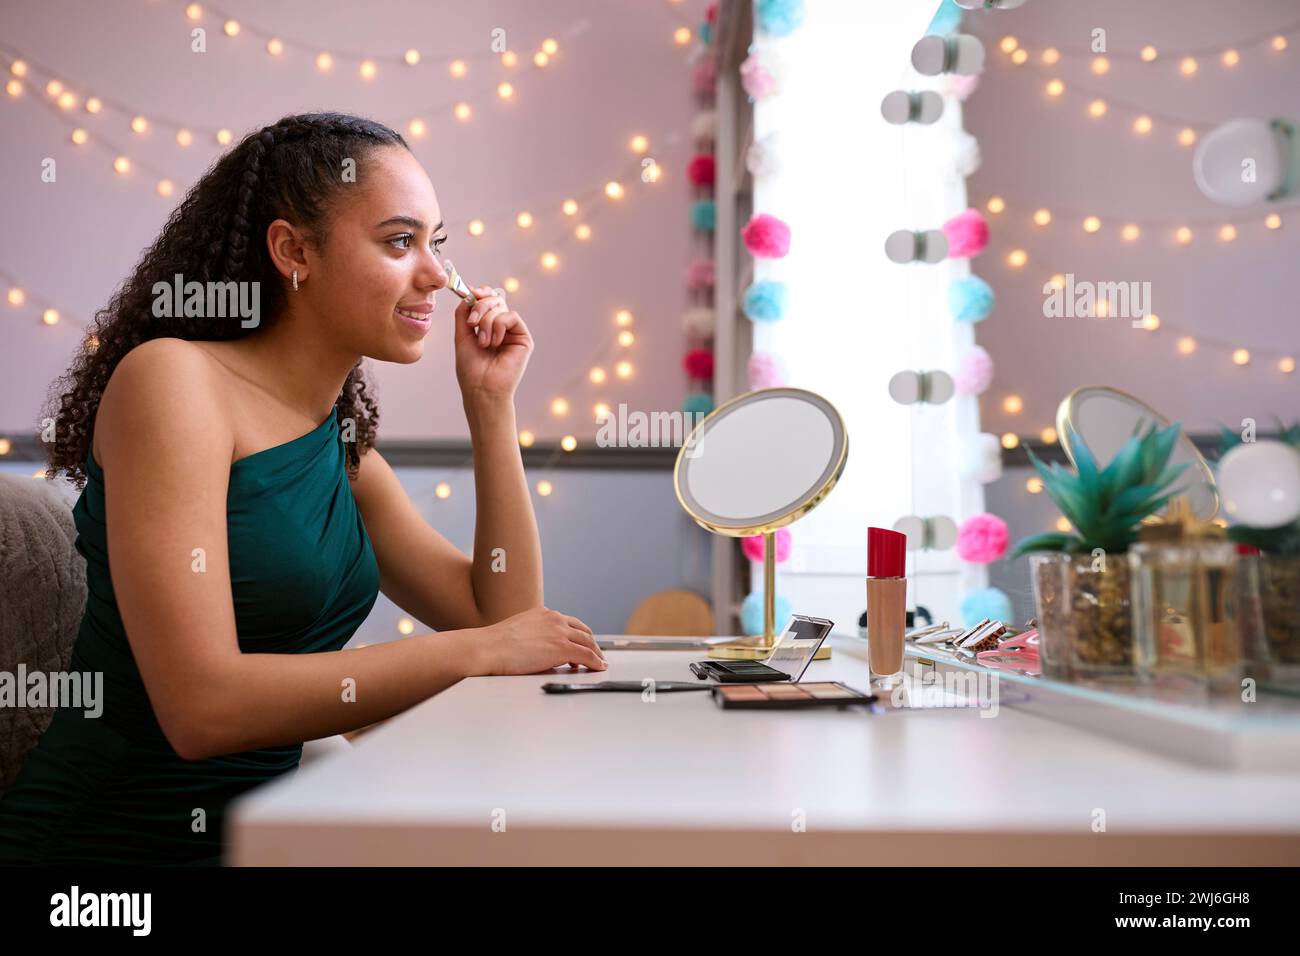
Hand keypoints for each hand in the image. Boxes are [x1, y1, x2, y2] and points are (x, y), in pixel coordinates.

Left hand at [453, 285, 533, 402]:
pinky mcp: (524, 339)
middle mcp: (502, 328)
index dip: (480, 294)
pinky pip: (511, 317)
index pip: (488, 301)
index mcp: (488, 327)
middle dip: (480, 306)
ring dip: (487, 322)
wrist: (481, 388)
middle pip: (494, 300)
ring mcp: (513, 333)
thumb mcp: (462, 335)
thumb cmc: (471, 369)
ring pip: (500, 307)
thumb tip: (470, 293)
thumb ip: (464, 313)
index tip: (470, 293)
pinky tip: (494, 343)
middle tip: (472, 323)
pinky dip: (498, 326)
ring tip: (483, 343)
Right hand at [474, 606, 606, 675]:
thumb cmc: (494, 644)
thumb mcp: (518, 631)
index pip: (570, 623)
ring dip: (597, 654)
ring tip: (600, 662)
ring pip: (588, 643)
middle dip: (592, 644)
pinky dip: (596, 662)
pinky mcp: (562, 648)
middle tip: (597, 654)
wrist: (486, 648)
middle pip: (583, 631)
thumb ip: (533, 634)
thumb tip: (537, 647)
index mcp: (544, 614)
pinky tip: (599, 667)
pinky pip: (587, 656)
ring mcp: (559, 633)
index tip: (584, 642)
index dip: (580, 635)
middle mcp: (554, 619)